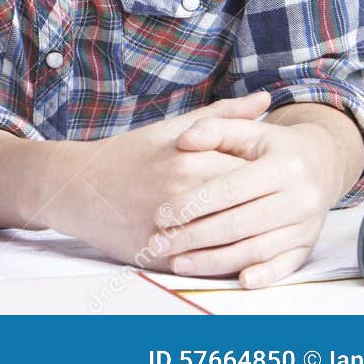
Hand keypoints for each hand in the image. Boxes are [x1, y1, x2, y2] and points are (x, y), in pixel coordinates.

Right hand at [42, 91, 271, 269]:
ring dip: (252, 240)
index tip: (282, 177)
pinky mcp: (161, 256)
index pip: (250, 174)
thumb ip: (222, 117)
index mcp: (189, 161)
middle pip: (245, 208)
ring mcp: (172, 229)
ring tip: (268, 232)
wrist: (77, 188)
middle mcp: (183, 195)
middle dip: (267, 210)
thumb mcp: (172, 129)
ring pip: (229, 241)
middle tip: (285, 208)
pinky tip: (242, 255)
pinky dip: (226, 262)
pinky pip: (206, 264)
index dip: (269, 178)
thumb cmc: (127, 154)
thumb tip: (266, 99)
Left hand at [154, 112, 341, 286]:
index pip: (228, 189)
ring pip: (256, 249)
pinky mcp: (308, 245)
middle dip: (194, 237)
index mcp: (283, 166)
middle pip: (238, 224)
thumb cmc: (272, 145)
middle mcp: (299, 198)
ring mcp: (306, 225)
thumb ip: (213, 128)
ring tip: (178, 263)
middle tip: (158, 245)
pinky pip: (285, 265)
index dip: (192, 203)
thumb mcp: (248, 129)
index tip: (160, 215)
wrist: (322, 162)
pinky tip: (237, 280)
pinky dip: (264, 275)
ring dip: (215, 261)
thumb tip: (183, 141)